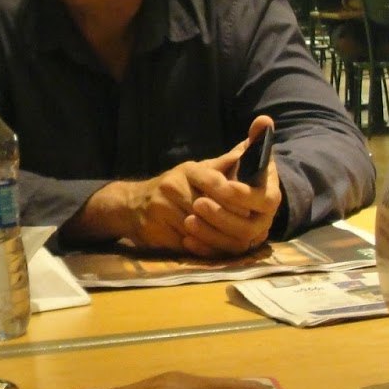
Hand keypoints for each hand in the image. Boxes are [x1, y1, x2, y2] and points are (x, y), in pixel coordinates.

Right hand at [102, 118, 279, 255]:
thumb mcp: (199, 171)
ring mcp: (162, 208)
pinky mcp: (155, 229)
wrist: (132, 205)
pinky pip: (185, 243)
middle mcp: (172, 185)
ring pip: (200, 228)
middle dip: (231, 222)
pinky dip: (202, 249)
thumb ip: (227, 162)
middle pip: (211, 209)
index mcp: (188, 170)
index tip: (249, 210)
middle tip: (249, 231)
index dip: (236, 199)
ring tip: (236, 243)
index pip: (217, 183)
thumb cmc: (175, 188)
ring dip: (219, 238)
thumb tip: (255, 139)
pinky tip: (214, 249)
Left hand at [185, 117, 280, 253]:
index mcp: (270, 196)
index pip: (261, 199)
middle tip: (197, 203)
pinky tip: (186, 238)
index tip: (219, 186)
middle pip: (246, 226)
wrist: (236, 199)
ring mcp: (249, 239)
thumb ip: (255, 141)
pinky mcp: (232, 251)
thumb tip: (263, 121)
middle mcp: (263, 221)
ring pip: (233, 243)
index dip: (240, 194)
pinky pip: (220, 256)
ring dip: (210, 232)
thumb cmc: (240, 174)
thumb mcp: (246, 157)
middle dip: (221, 215)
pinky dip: (204, 248)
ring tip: (188, 219)